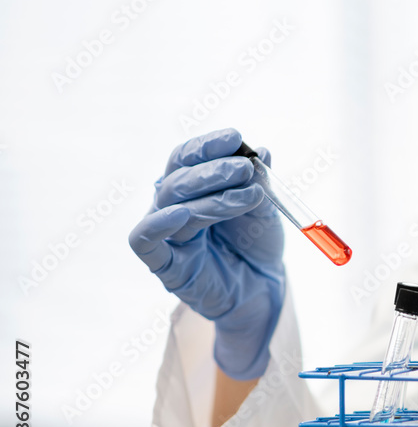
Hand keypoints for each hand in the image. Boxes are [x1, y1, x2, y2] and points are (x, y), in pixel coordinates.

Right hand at [128, 128, 284, 379]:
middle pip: (178, 177)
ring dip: (211, 195)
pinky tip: (184, 214)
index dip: (208, 146)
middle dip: (213, 169)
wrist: (263, 289)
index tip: (236, 137)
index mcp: (192, 188)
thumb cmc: (256, 246)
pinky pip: (145, 239)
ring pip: (173, 203)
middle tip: (245, 168)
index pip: (188, 157)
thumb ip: (258, 181)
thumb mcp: (263, 208)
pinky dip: (159, 223)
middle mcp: (172, 206)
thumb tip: (259, 150)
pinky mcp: (163, 264)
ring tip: (249, 196)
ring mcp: (166, 234)